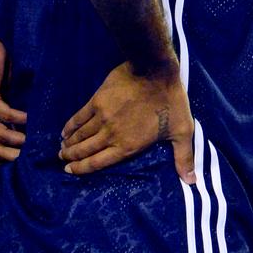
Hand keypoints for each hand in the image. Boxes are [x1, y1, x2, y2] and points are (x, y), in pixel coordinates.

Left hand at [0, 36, 26, 164]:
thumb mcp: (3, 102)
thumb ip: (9, 118)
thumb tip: (28, 135)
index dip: (4, 162)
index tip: (22, 170)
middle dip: (11, 155)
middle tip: (29, 161)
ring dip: (16, 138)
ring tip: (32, 141)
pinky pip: (3, 113)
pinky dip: (18, 117)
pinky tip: (30, 118)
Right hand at [58, 62, 195, 181]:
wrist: (155, 70)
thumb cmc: (171, 101)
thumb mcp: (182, 131)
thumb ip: (184, 157)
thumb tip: (191, 181)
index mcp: (128, 146)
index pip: (99, 163)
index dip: (82, 169)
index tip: (70, 172)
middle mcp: (111, 135)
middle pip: (85, 151)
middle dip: (71, 158)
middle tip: (63, 161)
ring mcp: (102, 118)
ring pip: (80, 136)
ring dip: (69, 144)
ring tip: (62, 149)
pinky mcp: (97, 101)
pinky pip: (78, 117)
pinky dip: (70, 126)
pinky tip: (64, 130)